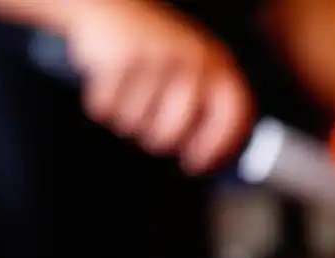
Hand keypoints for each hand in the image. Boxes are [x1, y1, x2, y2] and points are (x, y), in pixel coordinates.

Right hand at [63, 0, 253, 172]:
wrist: (109, 6)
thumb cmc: (154, 48)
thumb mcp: (192, 67)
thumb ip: (206, 103)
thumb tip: (209, 159)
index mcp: (216, 63)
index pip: (232, 114)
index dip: (215, 146)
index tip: (196, 163)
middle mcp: (191, 59)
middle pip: (172, 131)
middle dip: (156, 140)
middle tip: (149, 134)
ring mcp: (157, 57)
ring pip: (136, 124)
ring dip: (126, 121)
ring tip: (128, 95)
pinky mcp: (122, 59)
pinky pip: (108, 109)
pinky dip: (102, 106)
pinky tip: (107, 85)